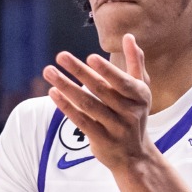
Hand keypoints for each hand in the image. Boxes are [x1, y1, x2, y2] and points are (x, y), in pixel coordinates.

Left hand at [42, 37, 154, 173]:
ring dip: (66, 87)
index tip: (90, 57)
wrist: (135, 155)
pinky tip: (53, 93)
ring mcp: (115, 128)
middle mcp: (129, 112)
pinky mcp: (101, 140)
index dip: (107, 70)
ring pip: (87, 105)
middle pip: (100, 90)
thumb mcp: (141, 89)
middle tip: (60, 56)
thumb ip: (136, 62)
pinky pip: (81, 121)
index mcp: (140, 96)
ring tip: (49, 71)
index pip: (122, 82)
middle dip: (79, 71)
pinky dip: (66, 107)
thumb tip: (129, 36)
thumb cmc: (135, 114)